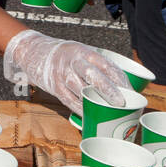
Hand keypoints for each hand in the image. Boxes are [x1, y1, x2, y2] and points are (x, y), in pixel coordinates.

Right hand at [3, 29, 126, 115]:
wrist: (35, 52)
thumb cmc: (67, 57)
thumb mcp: (82, 53)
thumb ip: (99, 66)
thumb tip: (124, 87)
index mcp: (84, 52)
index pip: (105, 64)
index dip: (119, 78)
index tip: (131, 91)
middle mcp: (72, 62)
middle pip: (92, 75)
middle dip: (108, 89)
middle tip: (120, 102)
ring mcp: (61, 74)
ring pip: (80, 89)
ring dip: (95, 101)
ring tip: (108, 110)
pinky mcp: (54, 86)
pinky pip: (69, 100)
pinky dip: (80, 108)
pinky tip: (90, 114)